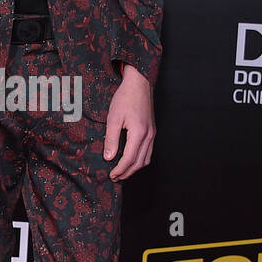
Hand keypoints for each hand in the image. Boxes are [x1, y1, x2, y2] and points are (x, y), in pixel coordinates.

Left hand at [104, 65, 155, 180]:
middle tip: (115, 178)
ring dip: (134, 168)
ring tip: (122, 172)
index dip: (120, 170)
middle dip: (127, 173)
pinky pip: (148, 151)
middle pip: (139, 162)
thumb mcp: (113, 118)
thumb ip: (111, 139)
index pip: (129, 159)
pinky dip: (140, 160)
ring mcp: (152, 134)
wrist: (139, 84)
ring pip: (146, 159)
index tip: (111, 175)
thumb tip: (109, 157)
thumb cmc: (125, 98)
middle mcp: (149, 136)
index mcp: (139, 133)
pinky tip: (131, 160)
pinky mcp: (152, 131)